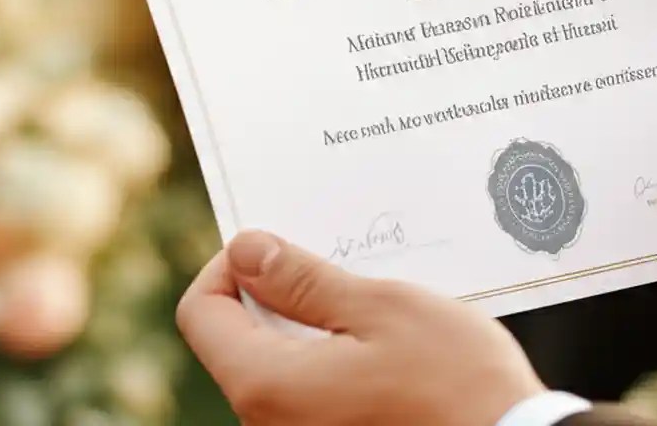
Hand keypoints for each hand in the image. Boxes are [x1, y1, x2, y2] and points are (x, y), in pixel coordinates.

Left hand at [176, 231, 543, 424]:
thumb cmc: (456, 383)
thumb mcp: (381, 308)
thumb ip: (303, 281)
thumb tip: (246, 250)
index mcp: (267, 386)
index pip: (200, 314)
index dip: (228, 266)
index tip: (275, 247)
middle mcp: (269, 424)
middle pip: (237, 340)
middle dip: (276, 293)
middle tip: (338, 267)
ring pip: (276, 364)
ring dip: (310, 325)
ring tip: (370, 305)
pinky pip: (307, 392)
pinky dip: (329, 357)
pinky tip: (381, 344)